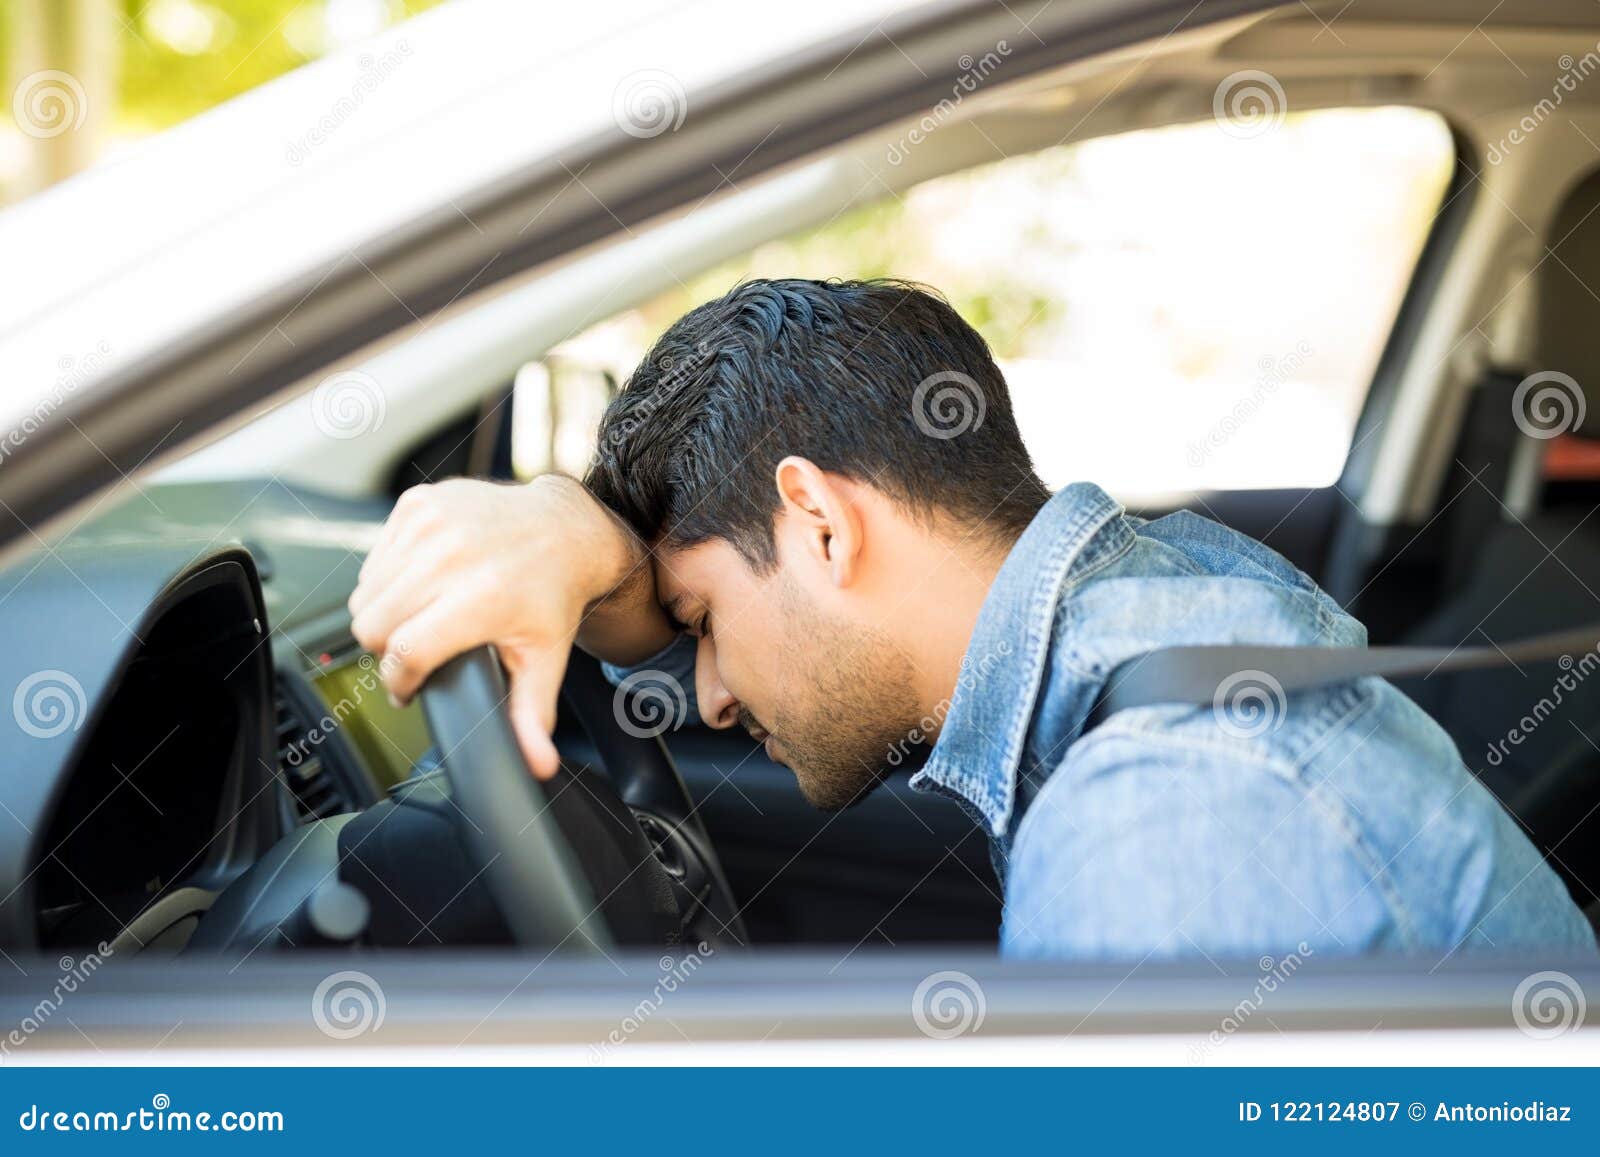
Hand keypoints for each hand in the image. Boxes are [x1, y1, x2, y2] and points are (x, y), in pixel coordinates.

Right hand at [348, 474, 672, 778]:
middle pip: (373, 626)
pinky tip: (422, 583)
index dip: (399, 683)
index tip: (409, 690)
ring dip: (385, 615)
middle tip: (419, 652)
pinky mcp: (417, 504)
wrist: (563, 528)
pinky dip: (388, 578)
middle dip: (389, 651)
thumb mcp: (546, 658)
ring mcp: (430, 524)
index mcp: (480, 597)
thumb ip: (532, 715)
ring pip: (366, 594)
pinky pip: (374, 559)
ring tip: (421, 620)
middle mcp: (450, 555)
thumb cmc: (552, 594)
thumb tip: (537, 766)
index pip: (404, 653)